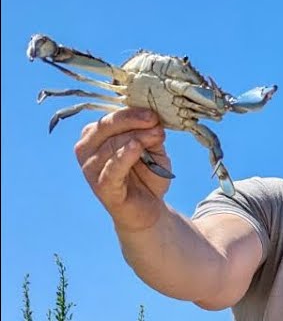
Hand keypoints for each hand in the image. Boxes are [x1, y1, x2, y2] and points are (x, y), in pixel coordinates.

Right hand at [73, 107, 172, 231]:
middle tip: (155, 120)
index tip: (153, 112)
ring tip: (157, 135)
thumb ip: (151, 137)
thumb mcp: (154, 151)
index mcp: (95, 136)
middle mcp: (86, 149)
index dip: (131, 113)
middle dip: (132, 121)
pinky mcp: (101, 187)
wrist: (148, 209)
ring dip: (136, 138)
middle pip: (107, 128)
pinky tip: (136, 147)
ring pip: (111, 146)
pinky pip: (111, 170)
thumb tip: (154, 122)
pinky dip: (123, 157)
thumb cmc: (148, 175)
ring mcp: (91, 169)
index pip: (109, 118)